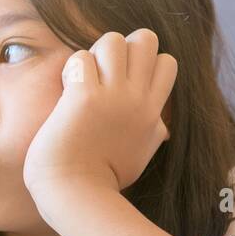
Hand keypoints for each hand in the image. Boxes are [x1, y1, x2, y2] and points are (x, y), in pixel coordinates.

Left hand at [23, 29, 174, 199]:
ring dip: (95, 53)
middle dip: (123, 46)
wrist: (77, 195)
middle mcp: (137, 100)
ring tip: (84, 78)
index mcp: (152, 112)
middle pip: (145, 39)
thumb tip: (163, 129)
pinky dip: (72, 69)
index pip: (167, 62)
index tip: (123, 82)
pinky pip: (81, 59)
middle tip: (103, 72)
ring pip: (113, 40)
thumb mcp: (141, 154)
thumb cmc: (103, 180)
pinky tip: (67, 89)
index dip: (144, 63)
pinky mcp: (83, 98)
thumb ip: (152, 133)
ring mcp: (112, 97)